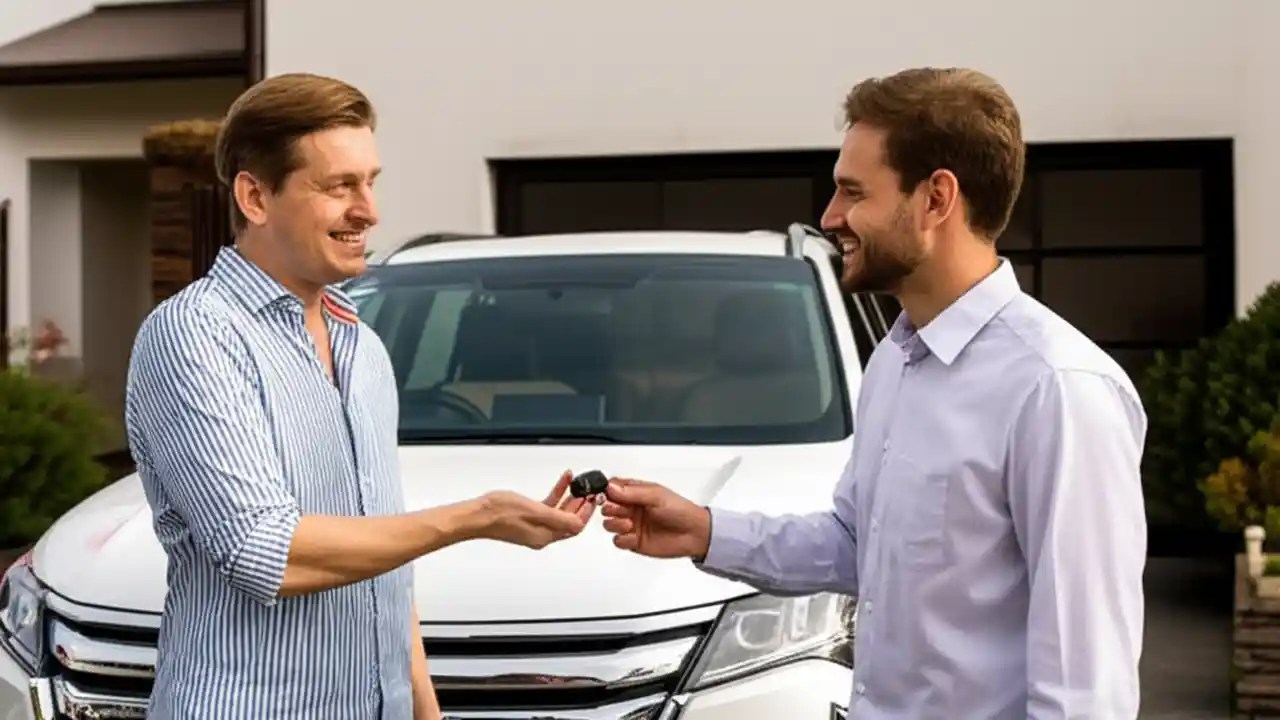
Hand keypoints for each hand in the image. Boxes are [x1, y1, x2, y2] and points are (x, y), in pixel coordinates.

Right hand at [475, 470, 597, 548]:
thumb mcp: (536, 511)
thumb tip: (578, 523)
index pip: (574, 526)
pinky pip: (547, 506)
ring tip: (577, 483)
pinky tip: (561, 482)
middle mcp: (542, 534)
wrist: (476, 515)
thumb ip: (559, 517)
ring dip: (569, 496)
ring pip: (559, 511)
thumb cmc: (499, 513)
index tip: (593, 498)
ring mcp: (534, 526)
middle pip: (569, 519)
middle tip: (588, 489)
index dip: (586, 512)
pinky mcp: (526, 518)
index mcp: (546, 536)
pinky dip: (556, 494)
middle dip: (581, 503)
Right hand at [601, 477, 711, 558]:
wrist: (694, 534)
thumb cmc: (680, 511)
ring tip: (628, 524)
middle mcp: (632, 508)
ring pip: (609, 523)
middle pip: (607, 506)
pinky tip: (633, 536)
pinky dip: (622, 539)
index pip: (612, 488)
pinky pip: (618, 541)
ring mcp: (631, 525)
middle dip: (610, 508)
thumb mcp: (656, 495)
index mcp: (636, 492)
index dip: (605, 491)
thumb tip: (611, 487)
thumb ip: (632, 492)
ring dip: (614, 524)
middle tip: (620, 511)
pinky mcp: (633, 542)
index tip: (604, 494)